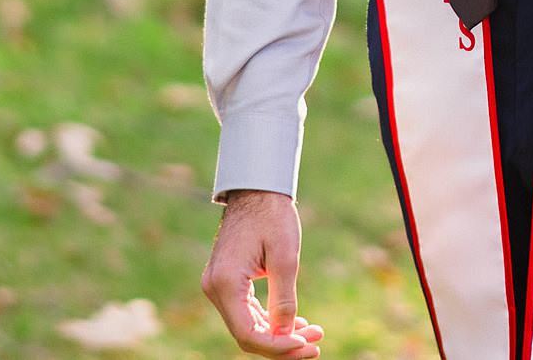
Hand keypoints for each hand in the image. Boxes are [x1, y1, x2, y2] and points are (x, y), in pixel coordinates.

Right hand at [201, 189, 325, 355]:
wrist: (256, 188)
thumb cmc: (272, 216)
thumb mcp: (285, 257)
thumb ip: (284, 300)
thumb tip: (287, 335)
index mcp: (226, 283)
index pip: (248, 334)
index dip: (278, 347)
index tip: (307, 344)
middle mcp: (215, 288)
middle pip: (248, 335)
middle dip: (283, 344)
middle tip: (317, 343)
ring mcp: (218, 286)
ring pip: (248, 326)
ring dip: (279, 335)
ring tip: (313, 334)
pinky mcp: (227, 282)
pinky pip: (246, 313)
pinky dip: (270, 321)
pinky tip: (296, 323)